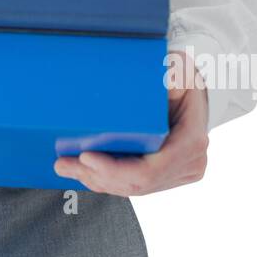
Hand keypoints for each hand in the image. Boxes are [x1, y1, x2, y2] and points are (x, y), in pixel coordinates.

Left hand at [53, 49, 208, 195]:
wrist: (192, 90)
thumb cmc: (182, 77)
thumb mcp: (179, 69)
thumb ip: (173, 75)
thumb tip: (162, 81)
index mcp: (191, 142)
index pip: (149, 171)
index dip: (115, 170)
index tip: (86, 157)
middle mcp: (189, 164)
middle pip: (137, 184)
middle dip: (97, 176)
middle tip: (64, 163)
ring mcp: (179, 173)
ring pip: (133, 188)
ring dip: (97, 180)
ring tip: (66, 167)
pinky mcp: (167, 176)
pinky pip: (134, 184)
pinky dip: (107, 179)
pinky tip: (83, 171)